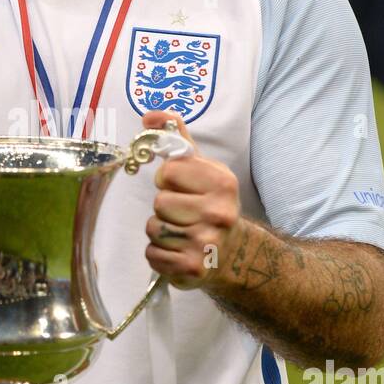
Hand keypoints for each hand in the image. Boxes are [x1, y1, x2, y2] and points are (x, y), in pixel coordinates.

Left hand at [141, 111, 241, 289]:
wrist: (232, 253)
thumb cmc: (209, 204)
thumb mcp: (201, 168)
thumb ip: (176, 139)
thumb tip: (150, 115)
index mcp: (222, 182)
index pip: (169, 171)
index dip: (168, 179)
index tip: (181, 187)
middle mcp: (219, 212)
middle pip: (160, 202)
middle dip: (164, 207)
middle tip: (183, 213)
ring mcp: (207, 243)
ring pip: (153, 228)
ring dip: (160, 230)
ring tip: (180, 231)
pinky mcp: (192, 268)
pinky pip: (153, 254)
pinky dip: (158, 253)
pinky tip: (177, 250)